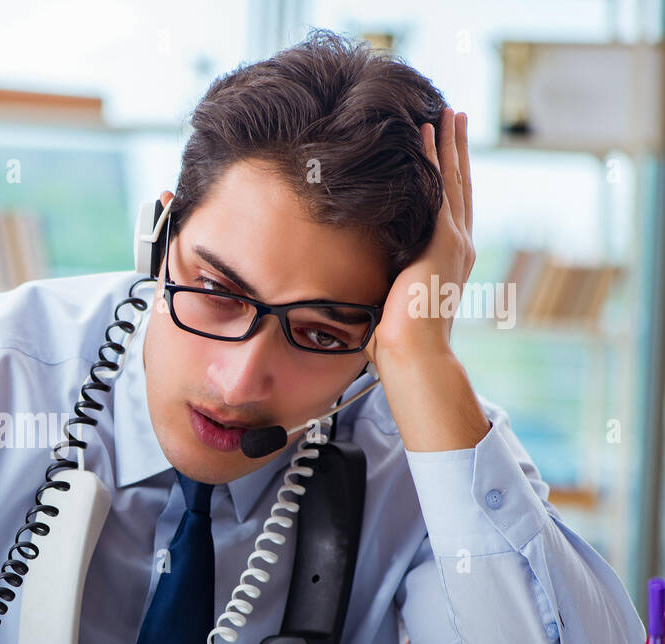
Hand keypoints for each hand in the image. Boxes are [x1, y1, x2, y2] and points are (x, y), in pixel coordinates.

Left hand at [365, 107, 474, 368]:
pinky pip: (438, 189)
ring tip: (446, 112)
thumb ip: (386, 280)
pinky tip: (426, 133)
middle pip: (460, 185)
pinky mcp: (443, 242)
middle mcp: (459, 246)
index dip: (450, 176)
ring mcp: (454, 242)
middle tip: (455, 115)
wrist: (414, 355)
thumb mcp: (392, 300)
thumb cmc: (397, 341)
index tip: (445, 148)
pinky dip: (433, 159)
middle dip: (456, 148)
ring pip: (454, 179)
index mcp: (448, 260)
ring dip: (449, 143)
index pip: (451, 208)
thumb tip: (359, 274)